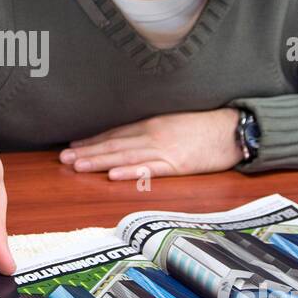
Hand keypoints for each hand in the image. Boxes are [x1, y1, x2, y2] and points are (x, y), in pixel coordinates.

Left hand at [58, 108, 242, 179]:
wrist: (234, 129)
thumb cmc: (205, 126)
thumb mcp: (174, 122)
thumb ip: (152, 129)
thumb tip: (130, 137)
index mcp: (151, 124)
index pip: (115, 133)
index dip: (93, 140)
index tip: (72, 146)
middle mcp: (153, 135)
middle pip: (114, 144)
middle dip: (88, 151)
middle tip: (63, 158)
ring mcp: (164, 150)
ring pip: (125, 156)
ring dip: (100, 161)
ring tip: (78, 165)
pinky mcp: (178, 164)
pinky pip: (150, 170)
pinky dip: (131, 172)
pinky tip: (113, 175)